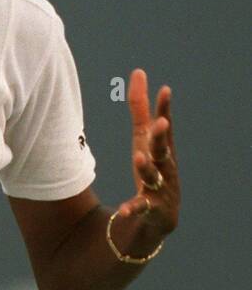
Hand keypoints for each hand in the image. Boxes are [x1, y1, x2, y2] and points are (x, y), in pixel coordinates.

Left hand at [116, 69, 179, 238]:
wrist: (159, 217)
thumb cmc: (152, 167)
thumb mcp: (143, 137)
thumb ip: (140, 108)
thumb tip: (139, 72)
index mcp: (162, 148)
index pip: (165, 126)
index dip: (165, 109)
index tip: (164, 90)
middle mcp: (165, 167)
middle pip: (164, 150)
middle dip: (162, 137)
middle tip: (161, 123)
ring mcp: (161, 188)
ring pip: (153, 177)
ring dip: (147, 168)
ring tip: (139, 157)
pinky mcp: (152, 209)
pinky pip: (141, 208)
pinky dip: (134, 208)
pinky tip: (125, 210)